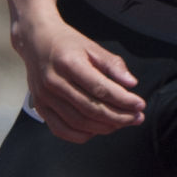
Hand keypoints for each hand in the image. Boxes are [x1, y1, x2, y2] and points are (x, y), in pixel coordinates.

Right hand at [14, 15, 145, 142]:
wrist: (36, 41)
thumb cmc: (67, 43)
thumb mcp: (92, 46)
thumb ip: (112, 65)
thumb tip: (131, 84)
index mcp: (68, 63)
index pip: (100, 88)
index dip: (123, 100)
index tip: (140, 104)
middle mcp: (53, 82)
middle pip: (91, 108)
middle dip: (118, 117)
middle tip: (137, 117)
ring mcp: (44, 97)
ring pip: (78, 122)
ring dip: (104, 127)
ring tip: (122, 123)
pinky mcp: (39, 107)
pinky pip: (61, 130)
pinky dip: (82, 135)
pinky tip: (98, 129)